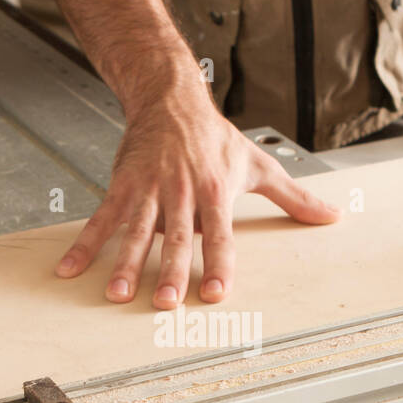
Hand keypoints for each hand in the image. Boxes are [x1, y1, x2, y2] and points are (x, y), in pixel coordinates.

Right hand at [54, 87, 340, 307]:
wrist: (171, 97)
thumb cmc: (216, 138)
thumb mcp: (260, 165)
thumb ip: (294, 198)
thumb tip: (333, 216)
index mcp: (215, 191)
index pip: (219, 236)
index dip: (218, 264)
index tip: (215, 293)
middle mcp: (181, 192)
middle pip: (176, 238)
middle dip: (169, 271)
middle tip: (164, 304)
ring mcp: (149, 190)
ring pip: (137, 232)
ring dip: (126, 263)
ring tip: (116, 295)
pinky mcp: (123, 186)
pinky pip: (102, 219)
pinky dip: (85, 244)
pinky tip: (70, 269)